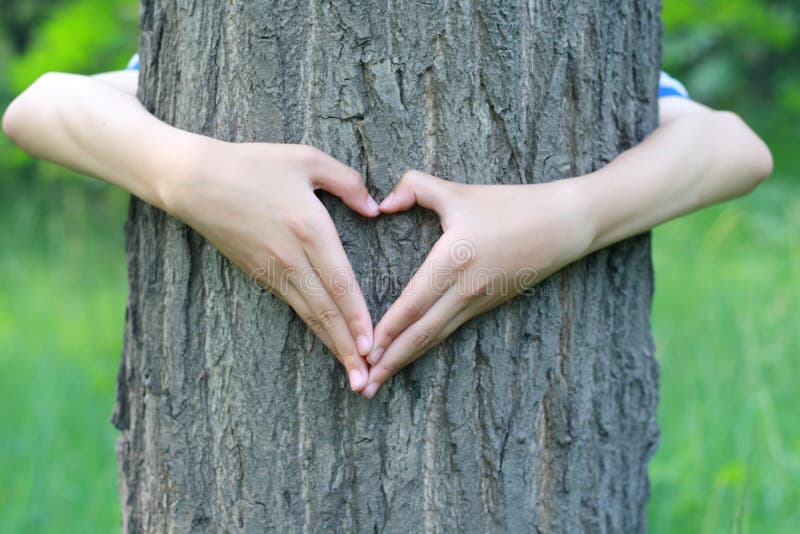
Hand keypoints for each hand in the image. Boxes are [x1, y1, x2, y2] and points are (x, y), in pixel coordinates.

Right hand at [164, 140, 378, 390]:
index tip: (373, 346)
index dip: (357, 317)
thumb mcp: (308, 158)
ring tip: (351, 374)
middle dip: (347, 349)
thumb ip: (349, 183)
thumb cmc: (255, 164)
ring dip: (331, 345)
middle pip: (325, 311)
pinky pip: (293, 305)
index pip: (340, 282)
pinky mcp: (259, 274)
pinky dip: (313, 326)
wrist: (196, 180)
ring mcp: (272, 270)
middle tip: (366, 382)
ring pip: (309, 315)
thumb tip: (375, 210)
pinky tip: (327, 339)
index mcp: (309, 228)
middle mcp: (291, 257)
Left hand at [362, 170, 594, 397]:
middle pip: (422, 332)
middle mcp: (466, 288)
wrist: (563, 225)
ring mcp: (479, 301)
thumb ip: (414, 187)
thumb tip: (381, 203)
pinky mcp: (488, 306)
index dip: (388, 330)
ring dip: (406, 360)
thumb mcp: (459, 190)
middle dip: (391, 360)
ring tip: (381, 382)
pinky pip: (450, 330)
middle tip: (364, 387)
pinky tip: (411, 355)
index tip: (364, 350)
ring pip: (436, 337)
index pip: (414, 302)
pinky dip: (427, 346)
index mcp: (455, 258)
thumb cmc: (510, 204)